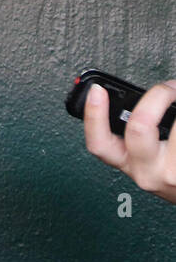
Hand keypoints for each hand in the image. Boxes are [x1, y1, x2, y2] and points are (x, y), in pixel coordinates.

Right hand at [83, 80, 175, 202]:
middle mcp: (147, 172)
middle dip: (157, 97)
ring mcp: (171, 173)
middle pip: (140, 127)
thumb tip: (145, 96)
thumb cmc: (170, 171)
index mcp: (127, 162)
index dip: (94, 115)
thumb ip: (137, 129)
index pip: (99, 142)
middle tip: (169, 88)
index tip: (97, 90)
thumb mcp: (144, 156)